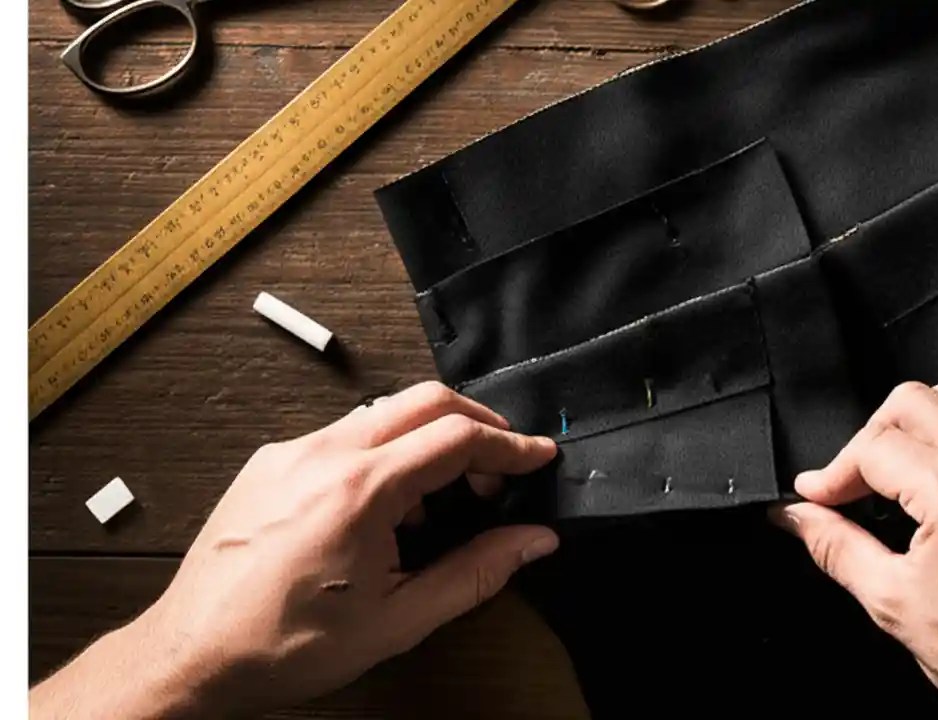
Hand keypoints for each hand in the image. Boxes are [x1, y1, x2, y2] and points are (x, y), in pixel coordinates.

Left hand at [31, 381, 559, 718]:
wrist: (193, 655)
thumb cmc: (286, 645)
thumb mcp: (399, 620)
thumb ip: (476, 572)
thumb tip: (532, 540)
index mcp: (360, 491)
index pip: (457, 436)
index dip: (510, 444)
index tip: (538, 456)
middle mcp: (322, 455)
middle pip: (424, 400)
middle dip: (477, 424)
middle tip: (502, 465)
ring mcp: (291, 453)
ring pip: (383, 412)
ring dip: (429, 437)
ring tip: (447, 494)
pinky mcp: (270, 462)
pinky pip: (343, 434)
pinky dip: (385, 451)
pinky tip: (389, 503)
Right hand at [772, 368, 937, 719]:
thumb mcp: (892, 602)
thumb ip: (835, 546)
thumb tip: (793, 515)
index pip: (875, 448)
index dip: (834, 473)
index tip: (818, 497)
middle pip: (914, 401)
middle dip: (871, 437)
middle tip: (856, 482)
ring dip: (930, 410)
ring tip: (910, 453)